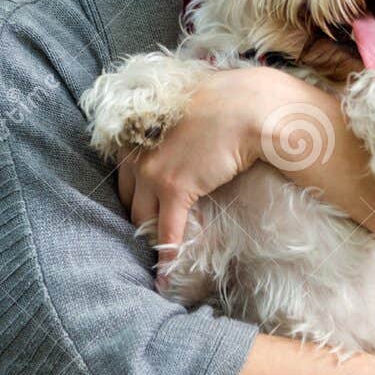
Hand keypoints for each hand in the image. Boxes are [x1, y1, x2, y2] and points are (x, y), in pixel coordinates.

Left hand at [115, 66, 286, 251]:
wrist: (248, 106)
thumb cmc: (226, 101)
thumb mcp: (184, 110)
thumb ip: (170, 127)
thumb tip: (180, 139)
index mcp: (136, 131)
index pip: (126, 175)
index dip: (138, 195)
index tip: (148, 208)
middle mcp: (136, 152)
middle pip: (130, 198)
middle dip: (141, 217)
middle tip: (155, 233)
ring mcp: (152, 171)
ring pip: (143, 218)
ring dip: (151, 237)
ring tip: (159, 255)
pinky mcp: (175, 189)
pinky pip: (167, 230)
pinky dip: (167, 254)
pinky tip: (167, 273)